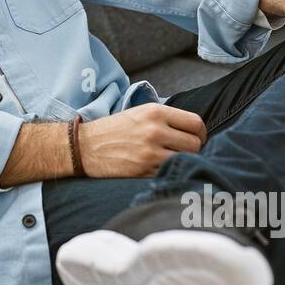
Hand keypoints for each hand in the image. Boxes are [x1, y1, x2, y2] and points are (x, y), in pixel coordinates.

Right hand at [78, 103, 206, 177]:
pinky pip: (169, 172)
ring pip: (186, 160)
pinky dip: (168, 171)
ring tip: (172, 160)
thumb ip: (166, 118)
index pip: (196, 123)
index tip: (196, 138)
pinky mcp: (144, 171)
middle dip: (194, 149)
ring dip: (183, 161)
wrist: (85, 147)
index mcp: (155, 112)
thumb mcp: (140, 112)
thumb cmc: (114, 129)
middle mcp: (155, 130)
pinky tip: (159, 168)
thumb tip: (193, 130)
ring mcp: (150, 152)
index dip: (200, 133)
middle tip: (184, 151)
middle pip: (195, 144)